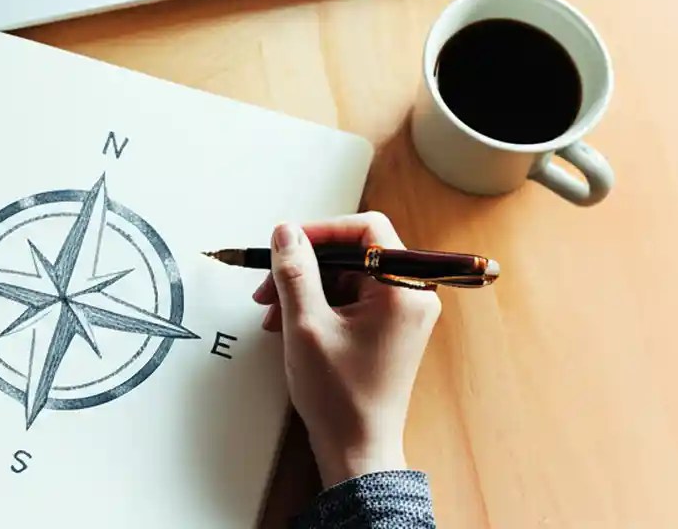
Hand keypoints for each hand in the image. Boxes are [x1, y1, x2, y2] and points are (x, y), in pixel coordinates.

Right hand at [253, 213, 439, 487]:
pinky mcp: (387, 328)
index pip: (367, 229)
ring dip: (304, 287)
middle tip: (267, 286)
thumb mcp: (305, 325)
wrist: (356, 448)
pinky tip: (286, 322)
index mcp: (402, 290)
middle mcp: (410, 296)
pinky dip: (317, 304)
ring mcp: (401, 313)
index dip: (322, 230)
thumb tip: (285, 232)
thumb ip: (294, 272)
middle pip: (352, 253)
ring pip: (345, 276)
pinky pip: (349, 298)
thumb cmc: (339, 396)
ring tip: (271, 312)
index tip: (287, 243)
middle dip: (304, 266)